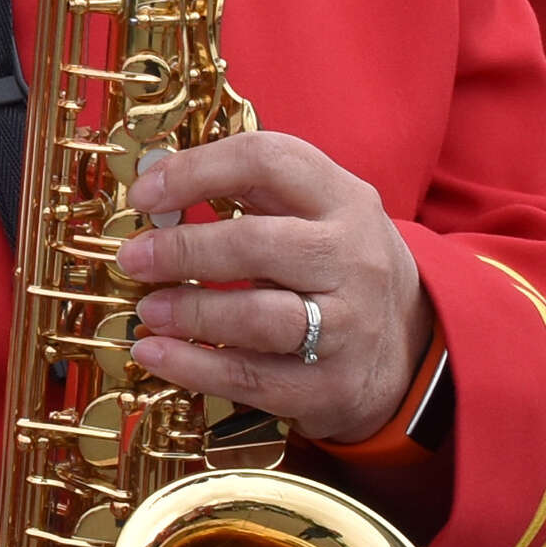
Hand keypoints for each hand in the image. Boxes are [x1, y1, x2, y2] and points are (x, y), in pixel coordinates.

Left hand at [112, 131, 426, 445]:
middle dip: (184, 250)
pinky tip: (154, 355)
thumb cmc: (336, 266)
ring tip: (148, 309)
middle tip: (134, 257)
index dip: (196, 170)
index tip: (144, 193)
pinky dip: (194, 367)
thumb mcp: (317, 213)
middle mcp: (353, 259)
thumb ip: (252, 193)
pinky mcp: (330, 386)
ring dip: (191, 312)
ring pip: (259, 317)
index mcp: (344, 200)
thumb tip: (154, 184)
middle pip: (257, 244)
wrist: (411, 347)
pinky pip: (252, 377)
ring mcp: (347, 326)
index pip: (267, 161)